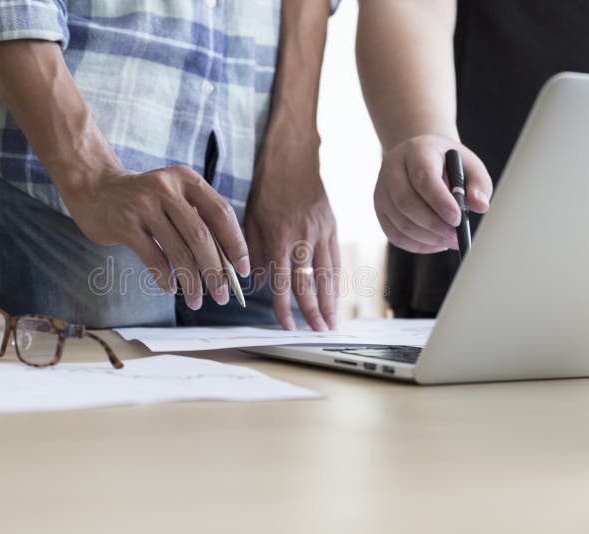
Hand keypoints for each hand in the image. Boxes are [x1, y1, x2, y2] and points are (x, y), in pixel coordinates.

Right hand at [60, 164, 250, 309]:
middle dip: (215, 271)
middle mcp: (167, 188)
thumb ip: (198, 220)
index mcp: (187, 180)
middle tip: (222, 295)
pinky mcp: (124, 224)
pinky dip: (165, 278)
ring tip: (196, 300)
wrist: (95, 188)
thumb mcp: (174, 197)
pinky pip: (153, 258)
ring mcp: (144, 205)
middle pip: (201, 236)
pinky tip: (170, 288)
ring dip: (191, 281)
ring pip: (178, 251)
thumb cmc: (145, 200)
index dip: (236, 243)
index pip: (221, 213)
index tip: (242, 270)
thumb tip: (227, 265)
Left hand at [246, 134, 339, 330]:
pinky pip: (336, 259)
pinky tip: (338, 296)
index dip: (285, 307)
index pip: (283, 281)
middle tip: (318, 332)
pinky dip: (338, 281)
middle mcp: (303, 236)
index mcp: (280, 236)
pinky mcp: (333, 226)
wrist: (292, 156)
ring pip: (328, 274)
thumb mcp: (250, 217)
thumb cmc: (266, 186)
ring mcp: (322, 231)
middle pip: (310, 283)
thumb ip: (254, 252)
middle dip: (313, 311)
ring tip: (331, 322)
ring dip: (330, 301)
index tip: (286, 326)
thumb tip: (257, 282)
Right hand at [374, 134, 492, 252]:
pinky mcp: (379, 209)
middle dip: (433, 224)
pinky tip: (436, 243)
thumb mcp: (468, 164)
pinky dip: (417, 245)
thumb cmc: (446, 162)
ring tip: (450, 241)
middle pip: (406, 202)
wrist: (418, 156)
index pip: (422, 177)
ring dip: (427, 238)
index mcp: (416, 151)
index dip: (439, 201)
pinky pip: (395, 235)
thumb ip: (478, 183)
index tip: (458, 219)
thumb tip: (480, 206)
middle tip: (456, 237)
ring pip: (400, 223)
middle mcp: (392, 169)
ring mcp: (381, 190)